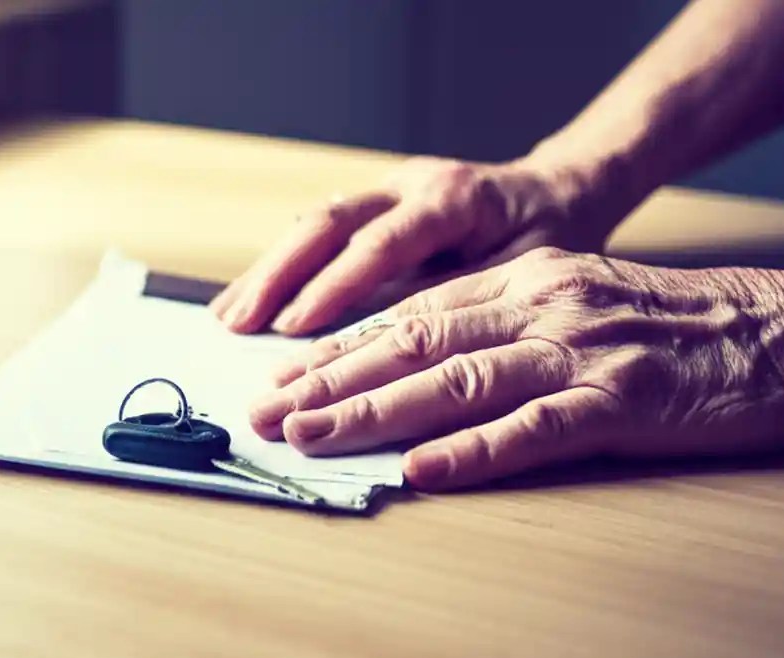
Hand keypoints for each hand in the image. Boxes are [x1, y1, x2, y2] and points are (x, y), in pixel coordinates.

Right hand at [210, 154, 631, 336]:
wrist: (557, 190)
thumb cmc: (550, 235)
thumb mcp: (527, 270)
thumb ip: (462, 298)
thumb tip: (394, 346)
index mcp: (451, 197)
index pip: (380, 241)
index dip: (334, 286)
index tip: (293, 327)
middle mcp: (408, 185)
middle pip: (327, 223)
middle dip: (278, 276)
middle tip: (240, 325)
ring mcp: (385, 192)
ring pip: (312, 226)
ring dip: (267, 273)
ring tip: (227, 319)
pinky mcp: (371, 209)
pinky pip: (317, 237)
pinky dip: (280, 272)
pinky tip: (247, 304)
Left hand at [249, 248, 783, 490]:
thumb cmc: (673, 326)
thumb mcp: (575, 301)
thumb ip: (500, 326)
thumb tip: (413, 364)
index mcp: (526, 280)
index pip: (412, 316)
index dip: (339, 347)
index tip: (281, 375)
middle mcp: (542, 305)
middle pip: (415, 344)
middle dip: (331, 380)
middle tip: (268, 411)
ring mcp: (582, 352)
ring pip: (457, 381)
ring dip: (374, 411)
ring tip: (312, 434)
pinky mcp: (625, 402)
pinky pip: (536, 428)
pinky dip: (474, 450)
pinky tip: (423, 469)